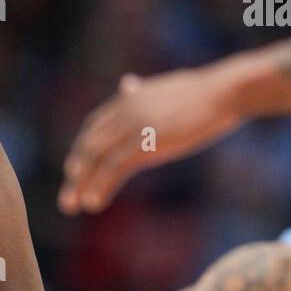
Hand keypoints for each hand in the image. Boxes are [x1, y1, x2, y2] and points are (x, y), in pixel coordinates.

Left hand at [58, 67, 243, 214]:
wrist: (224, 92)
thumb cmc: (203, 92)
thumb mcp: (164, 88)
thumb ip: (141, 93)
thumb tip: (126, 83)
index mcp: (127, 98)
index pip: (94, 127)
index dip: (82, 151)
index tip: (74, 172)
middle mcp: (123, 110)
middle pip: (89, 146)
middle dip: (76, 174)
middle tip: (66, 199)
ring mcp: (132, 126)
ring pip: (96, 159)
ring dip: (81, 186)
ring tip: (72, 207)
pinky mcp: (144, 141)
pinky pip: (113, 168)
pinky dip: (100, 186)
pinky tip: (93, 203)